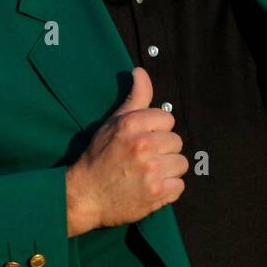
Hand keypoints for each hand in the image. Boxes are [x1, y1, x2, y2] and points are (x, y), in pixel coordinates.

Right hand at [64, 67, 186, 236]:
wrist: (85, 195)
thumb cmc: (99, 156)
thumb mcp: (113, 122)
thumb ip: (134, 97)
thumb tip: (140, 72)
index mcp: (132, 124)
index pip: (168, 119)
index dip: (157, 130)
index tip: (143, 139)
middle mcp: (143, 145)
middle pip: (176, 142)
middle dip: (163, 150)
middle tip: (145, 158)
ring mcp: (151, 171)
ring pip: (181, 164)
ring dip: (168, 170)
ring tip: (149, 173)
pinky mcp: (156, 193)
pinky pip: (179, 186)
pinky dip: (168, 189)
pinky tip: (152, 187)